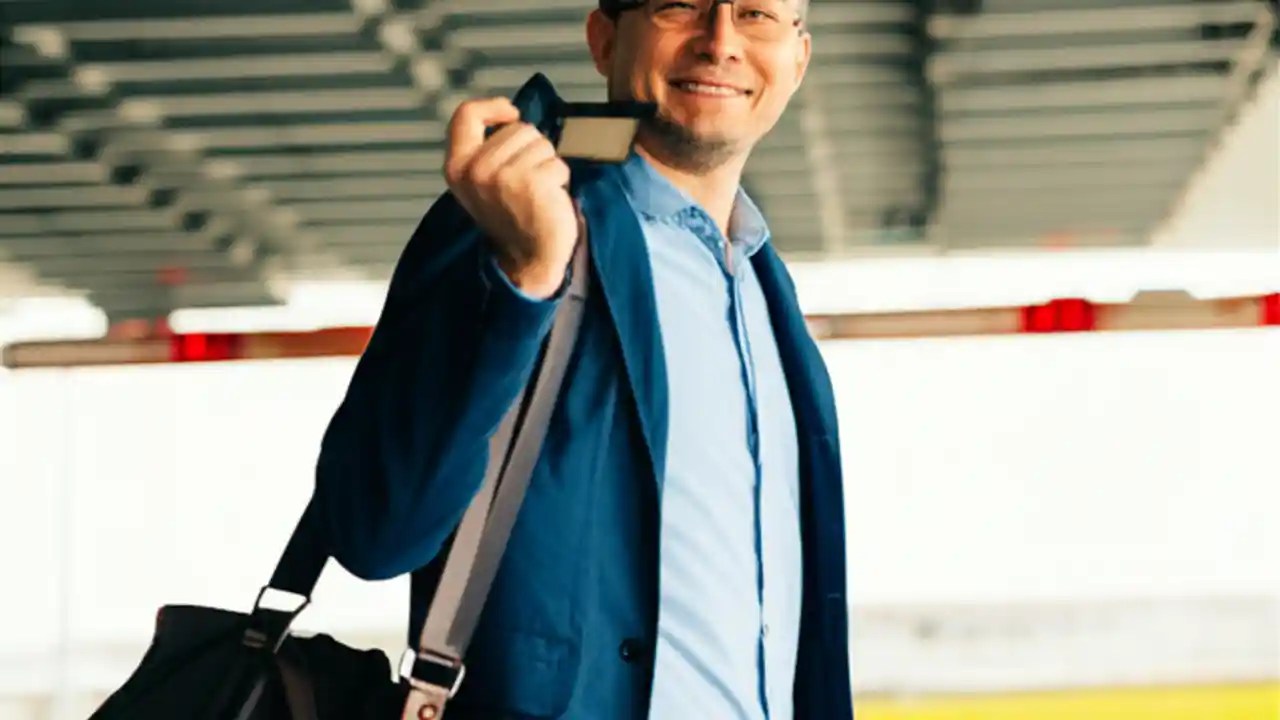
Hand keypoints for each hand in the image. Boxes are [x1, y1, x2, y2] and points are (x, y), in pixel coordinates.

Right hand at [444, 97, 578, 298]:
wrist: (527, 262)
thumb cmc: (512, 219)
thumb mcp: (482, 183)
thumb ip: (486, 151)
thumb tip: (512, 116)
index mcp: (456, 167)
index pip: (465, 115)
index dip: (492, 107)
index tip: (511, 114)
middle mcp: (475, 169)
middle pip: (518, 128)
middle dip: (532, 149)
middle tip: (527, 184)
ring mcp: (501, 176)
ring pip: (541, 143)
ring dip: (548, 165)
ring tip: (538, 193)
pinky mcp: (530, 182)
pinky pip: (557, 162)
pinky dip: (560, 179)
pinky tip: (549, 201)